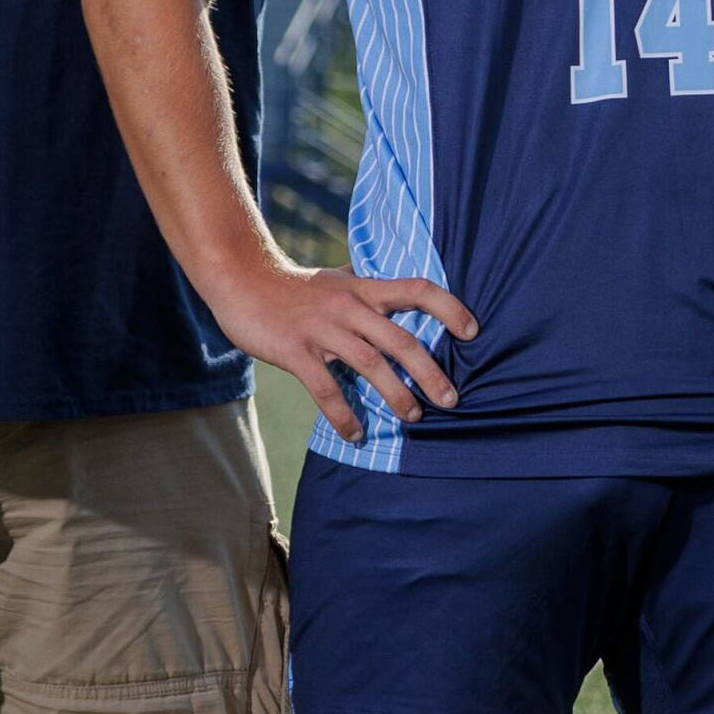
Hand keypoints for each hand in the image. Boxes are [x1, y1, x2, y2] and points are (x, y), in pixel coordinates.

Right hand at [203, 260, 475, 444]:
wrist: (241, 279)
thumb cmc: (295, 286)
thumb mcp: (337, 279)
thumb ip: (367, 289)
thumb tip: (398, 294)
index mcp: (364, 288)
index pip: (418, 289)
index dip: (450, 307)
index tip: (472, 331)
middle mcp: (349, 306)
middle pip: (401, 339)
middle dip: (431, 373)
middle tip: (451, 399)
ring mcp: (322, 329)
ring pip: (370, 364)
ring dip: (396, 395)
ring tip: (414, 417)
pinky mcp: (296, 350)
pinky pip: (326, 388)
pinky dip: (344, 415)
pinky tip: (356, 433)